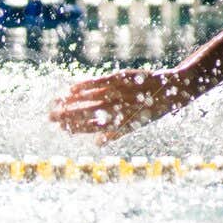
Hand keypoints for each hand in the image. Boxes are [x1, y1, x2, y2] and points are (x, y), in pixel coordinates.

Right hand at [49, 68, 191, 143]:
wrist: (172, 90)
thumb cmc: (151, 110)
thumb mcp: (134, 125)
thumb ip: (114, 134)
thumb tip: (96, 144)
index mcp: (119, 124)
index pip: (91, 128)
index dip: (74, 128)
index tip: (60, 128)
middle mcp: (118, 109)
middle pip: (85, 114)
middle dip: (66, 116)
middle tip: (50, 117)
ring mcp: (118, 93)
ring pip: (88, 98)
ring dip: (70, 101)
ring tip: (55, 103)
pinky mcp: (120, 78)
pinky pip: (97, 83)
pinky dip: (83, 86)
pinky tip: (70, 88)